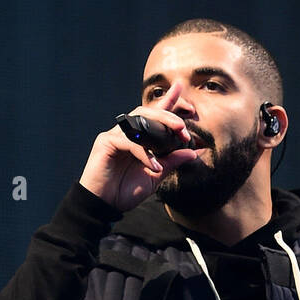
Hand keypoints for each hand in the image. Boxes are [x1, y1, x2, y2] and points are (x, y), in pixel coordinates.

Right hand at [78, 79, 199, 211]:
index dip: (170, 101)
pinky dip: (144, 153)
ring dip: (162, 123)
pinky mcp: (106, 142)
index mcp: (139, 137)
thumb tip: (194, 151)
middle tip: (186, 127)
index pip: (156, 115)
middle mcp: (127, 132)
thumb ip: (172, 162)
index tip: (185, 94)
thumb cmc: (126, 190)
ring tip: (179, 134)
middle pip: (149, 111)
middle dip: (170, 115)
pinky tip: (154, 166)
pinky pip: (129, 142)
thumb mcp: (155, 176)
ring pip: (139, 118)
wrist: (105, 205)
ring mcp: (115, 135)